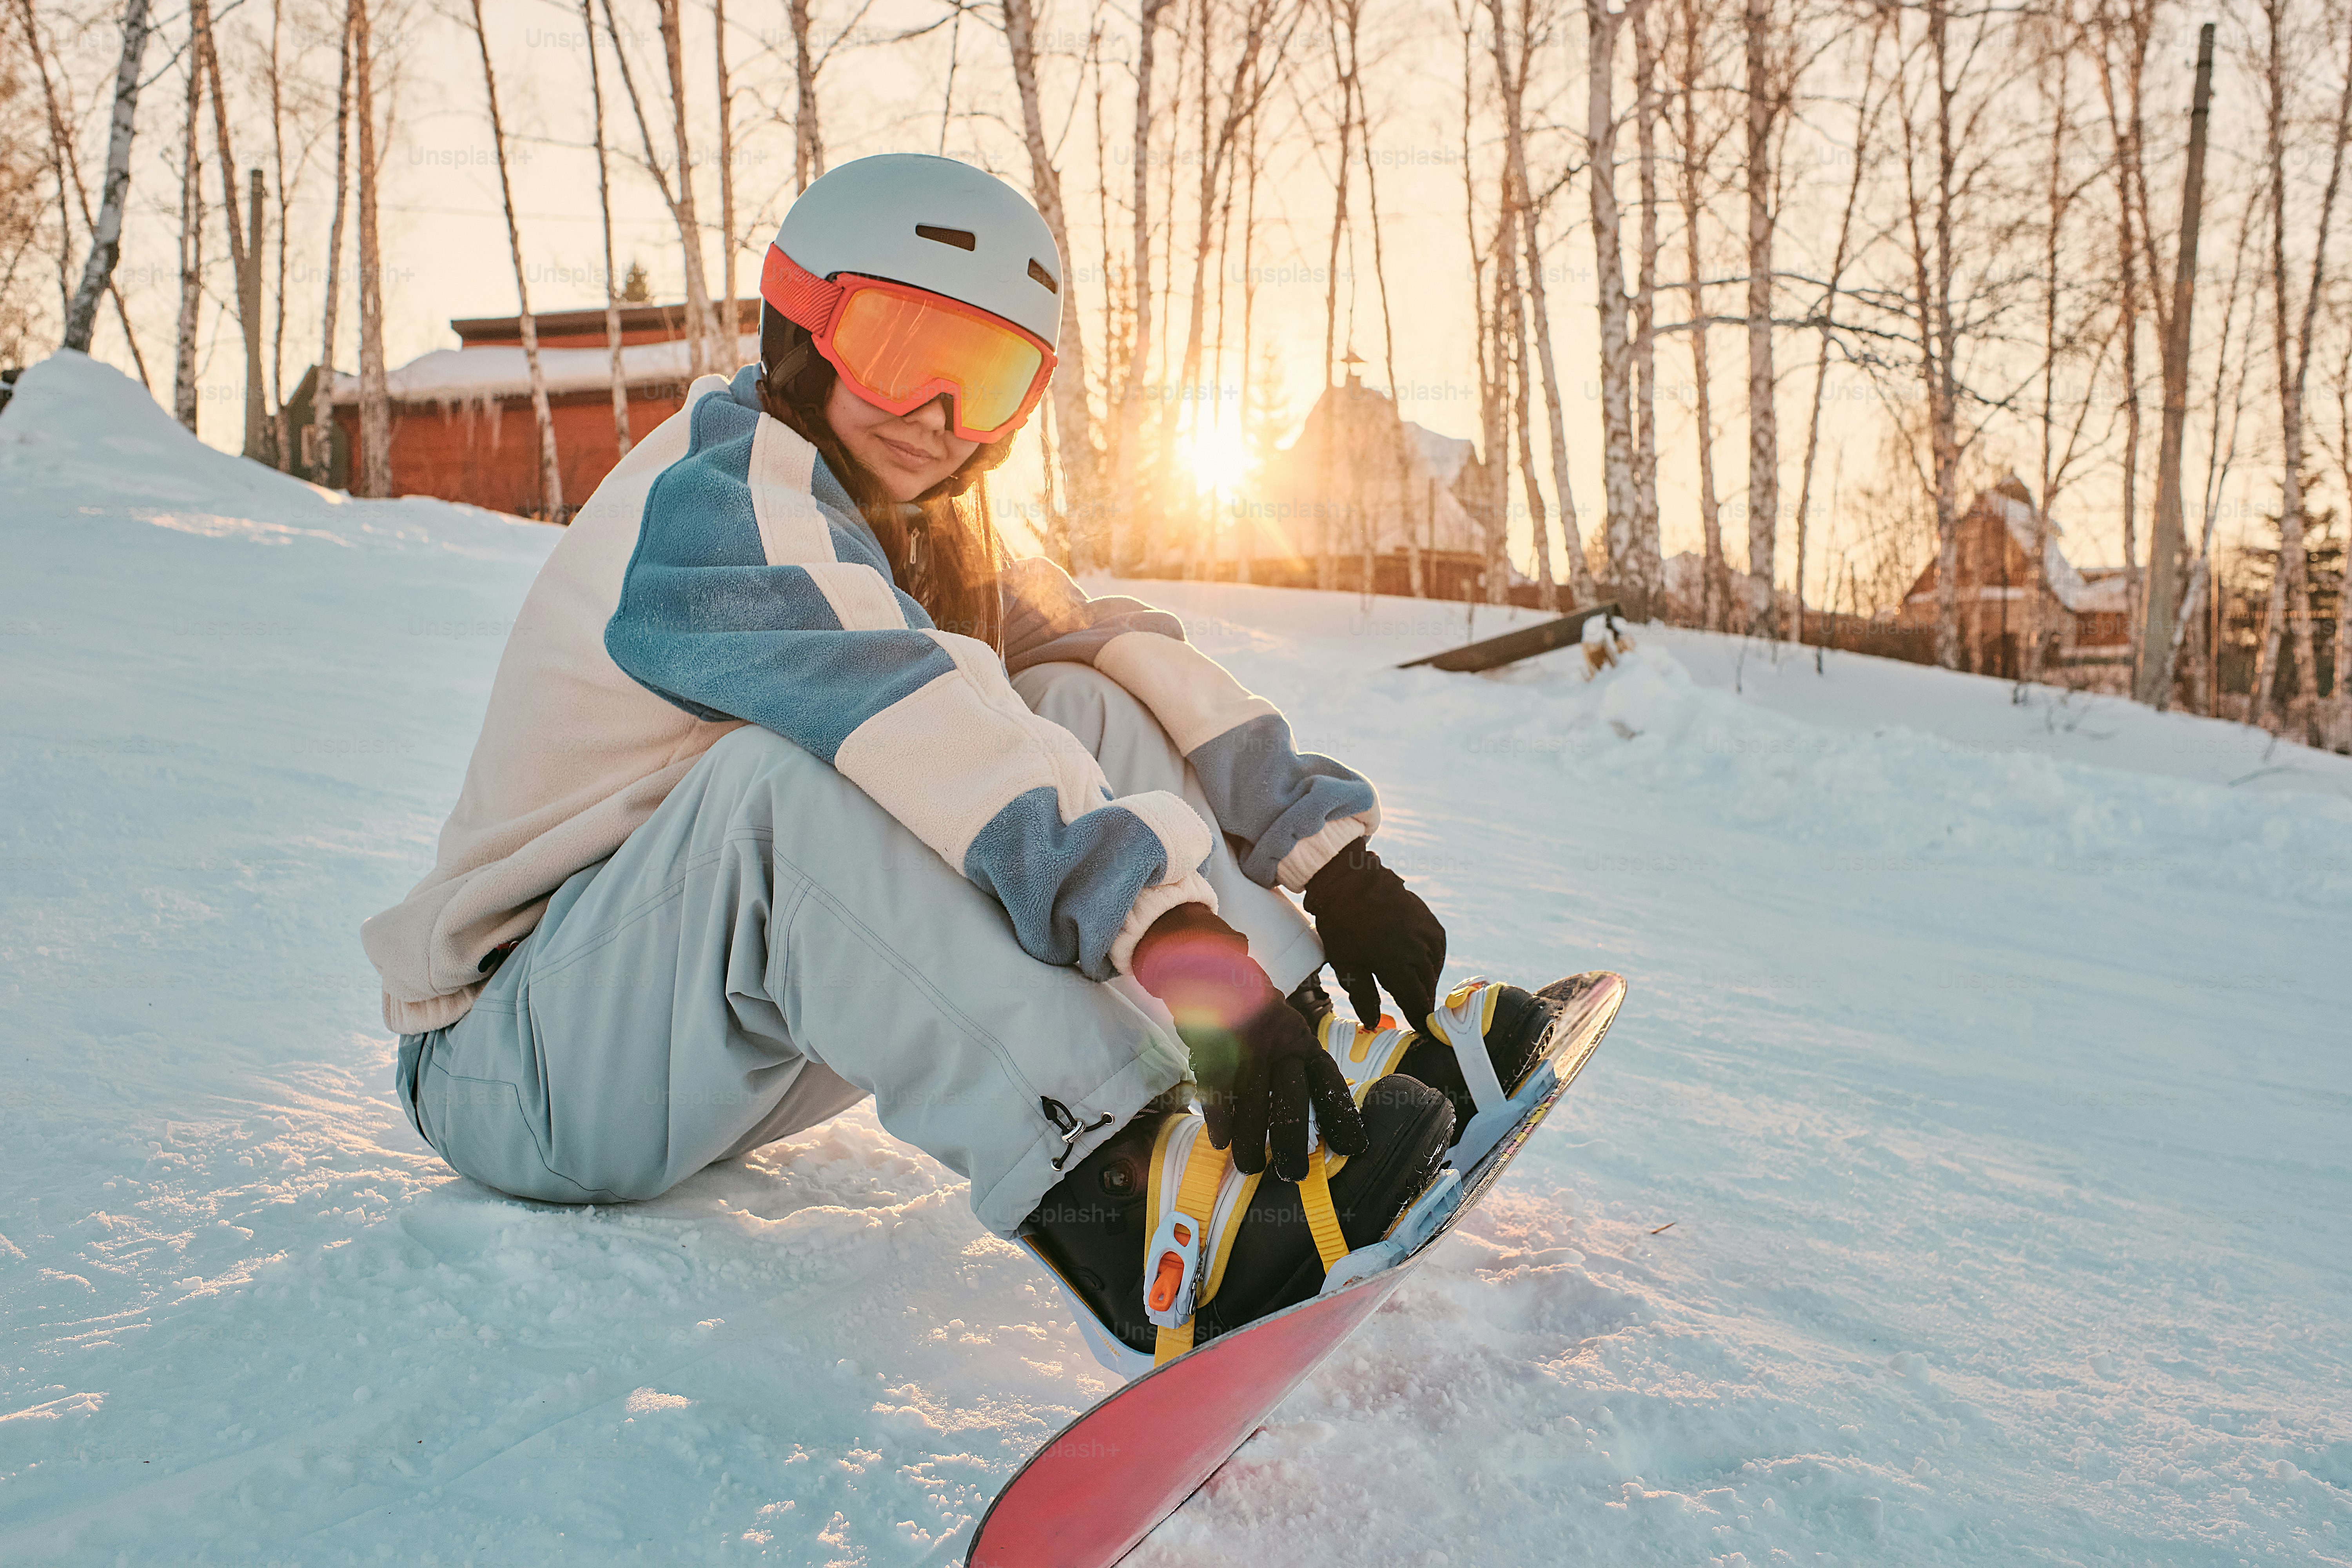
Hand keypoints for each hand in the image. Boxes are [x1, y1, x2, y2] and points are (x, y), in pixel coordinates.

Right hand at [1130, 904, 1367, 1179]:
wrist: (1209, 967)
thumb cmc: (1250, 1011)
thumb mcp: (1281, 1030)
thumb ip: (1293, 1064)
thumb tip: (1310, 1115)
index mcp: (1300, 1040)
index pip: (1327, 1082)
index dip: (1342, 1116)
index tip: (1354, 1148)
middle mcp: (1279, 1044)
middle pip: (1291, 1099)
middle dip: (1292, 1141)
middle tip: (1293, 1173)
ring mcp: (1245, 1046)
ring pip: (1252, 1101)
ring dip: (1251, 1139)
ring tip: (1250, 1167)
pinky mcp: (1213, 1048)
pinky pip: (1217, 1090)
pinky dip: (1219, 1118)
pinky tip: (1220, 1141)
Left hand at [1302, 845, 1447, 1030]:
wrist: (1351, 883)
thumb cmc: (1343, 925)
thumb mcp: (1347, 965)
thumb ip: (1363, 996)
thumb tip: (1373, 1022)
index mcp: (1398, 967)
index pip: (1416, 1003)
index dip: (1418, 1018)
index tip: (1420, 1028)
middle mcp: (1418, 952)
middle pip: (1426, 987)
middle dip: (1421, 1001)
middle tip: (1416, 1011)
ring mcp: (1426, 934)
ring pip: (1434, 969)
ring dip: (1427, 981)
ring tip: (1417, 989)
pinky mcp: (1429, 921)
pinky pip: (1438, 948)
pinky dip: (1432, 960)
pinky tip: (1423, 964)